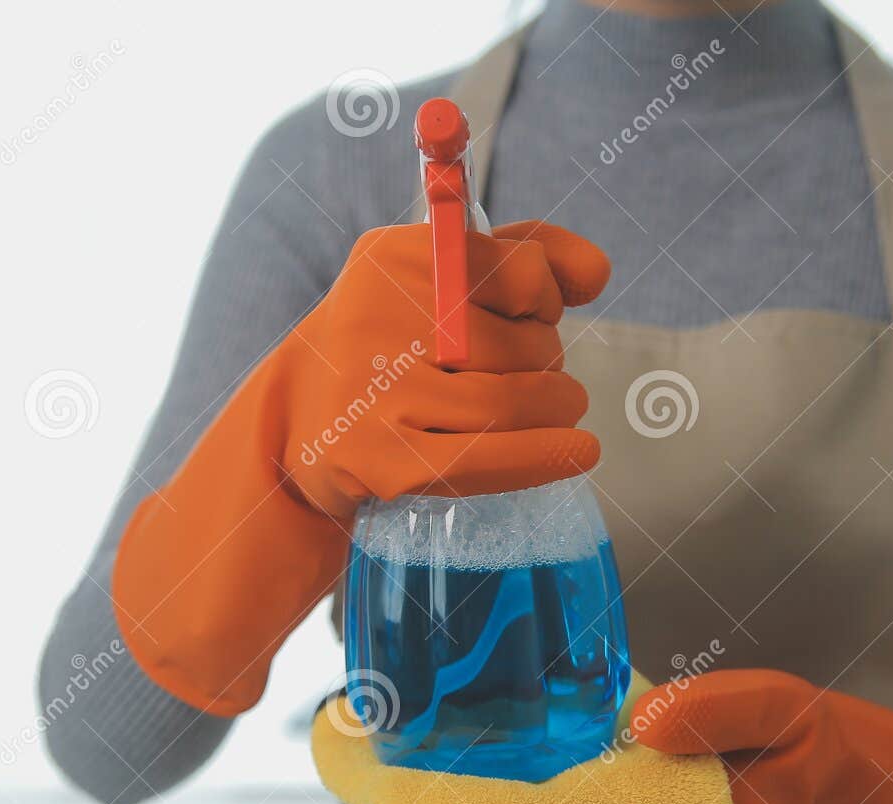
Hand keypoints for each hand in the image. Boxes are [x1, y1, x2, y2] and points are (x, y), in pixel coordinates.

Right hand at [283, 220, 610, 517]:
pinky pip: (487, 459)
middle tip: (529, 376)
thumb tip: (596, 273)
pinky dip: (544, 456)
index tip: (531, 315)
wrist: (296, 418)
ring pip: (514, 401)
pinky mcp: (383, 458)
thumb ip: (522, 253)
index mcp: (399, 257)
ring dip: (556, 409)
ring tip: (560, 410)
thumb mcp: (435, 277)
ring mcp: (379, 390)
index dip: (545, 298)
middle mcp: (381, 314)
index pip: (524, 270)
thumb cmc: (389, 341)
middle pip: (526, 343)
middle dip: (545, 362)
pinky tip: (577, 452)